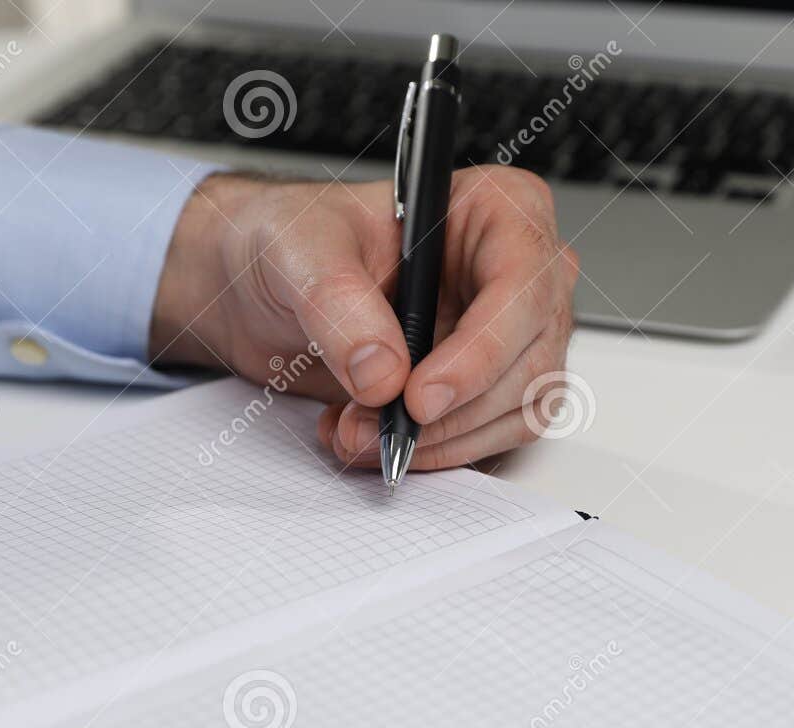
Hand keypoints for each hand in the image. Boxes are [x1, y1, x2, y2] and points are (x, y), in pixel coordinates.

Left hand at [150, 167, 578, 470]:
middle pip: (530, 360)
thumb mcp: (298, 249)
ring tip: (355, 430)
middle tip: (369, 426)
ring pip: (517, 410)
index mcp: (495, 209)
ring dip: (437, 441)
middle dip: (449, 412)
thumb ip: (339, 304)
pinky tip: (372, 435)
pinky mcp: (487, 387)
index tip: (419, 398)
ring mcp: (509, 336)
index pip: (524, 285)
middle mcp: (516, 274)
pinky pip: (488, 437)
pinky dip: (432, 452)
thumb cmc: (292, 240)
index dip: (481, 351)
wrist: (262, 287)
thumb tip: (385, 373)